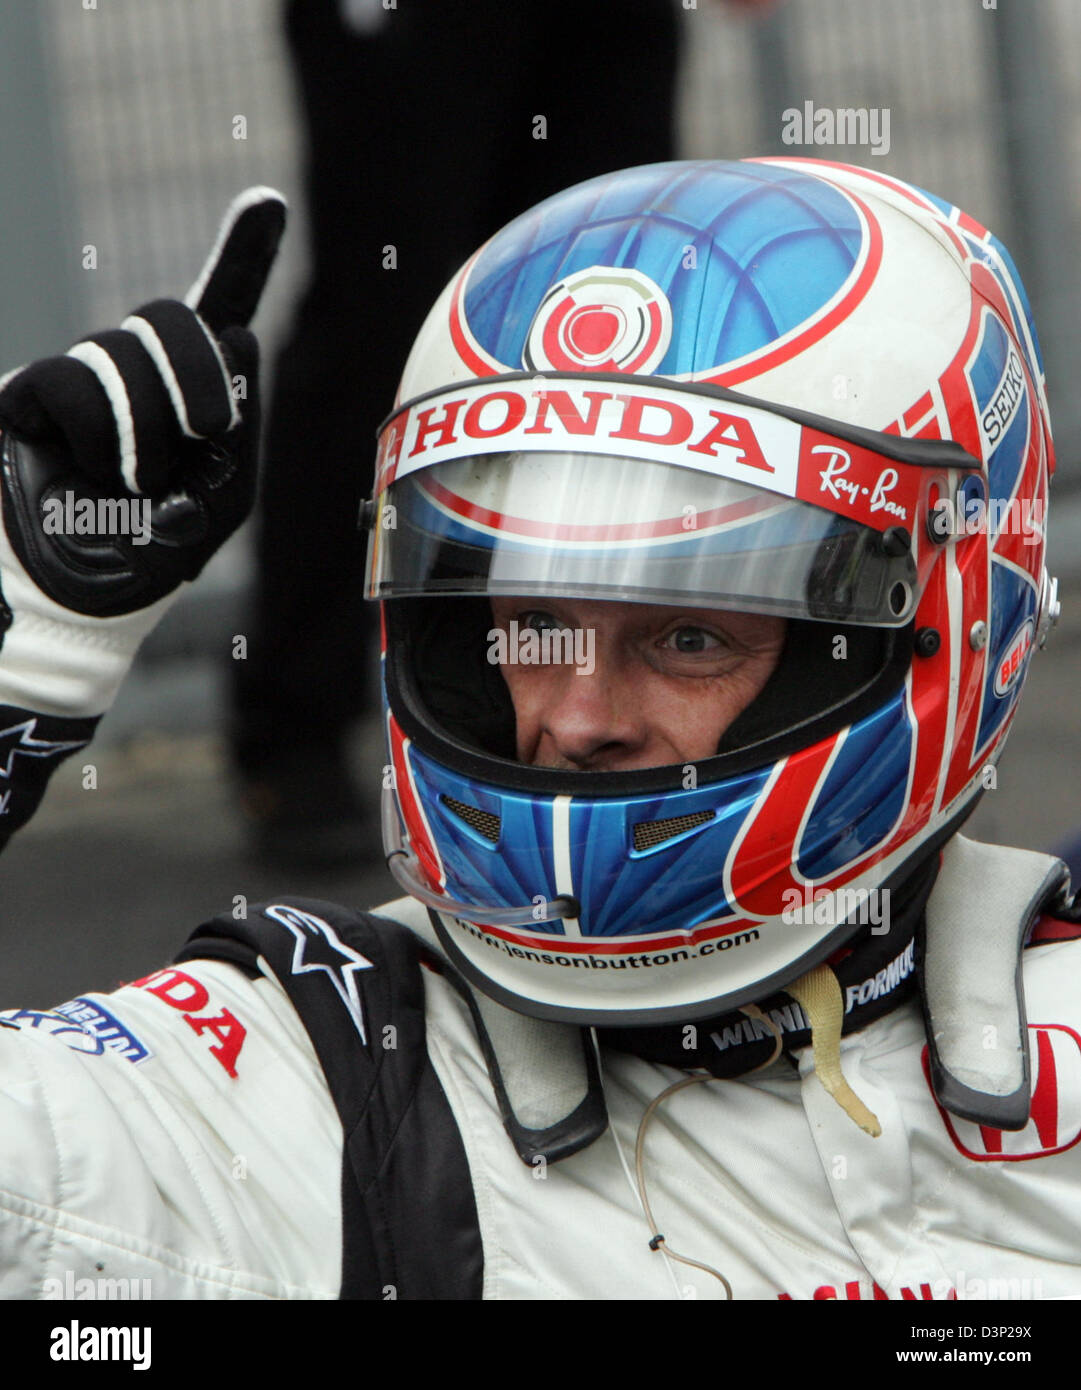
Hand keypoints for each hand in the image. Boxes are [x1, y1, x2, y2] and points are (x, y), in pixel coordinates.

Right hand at [0, 187, 285, 616]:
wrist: (90, 594)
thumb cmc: (159, 547)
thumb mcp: (222, 497)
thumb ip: (240, 425)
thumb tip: (238, 333)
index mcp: (196, 390)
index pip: (219, 310)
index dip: (244, 254)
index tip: (268, 202)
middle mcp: (141, 371)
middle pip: (171, 316)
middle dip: (199, 373)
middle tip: (206, 430)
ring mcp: (84, 378)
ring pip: (121, 353)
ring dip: (144, 432)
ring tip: (135, 481)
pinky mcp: (31, 395)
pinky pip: (71, 381)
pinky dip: (99, 435)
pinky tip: (93, 472)